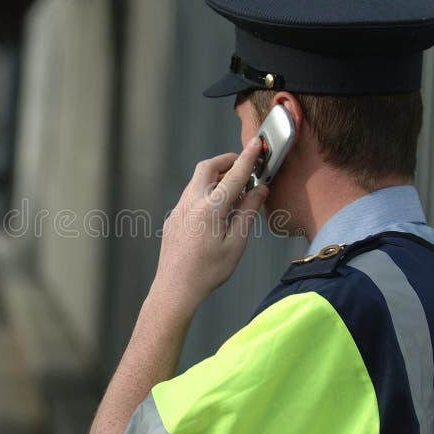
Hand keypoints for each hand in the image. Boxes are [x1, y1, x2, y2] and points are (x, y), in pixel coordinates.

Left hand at [150, 137, 268, 314]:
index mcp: (210, 209)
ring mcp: (179, 209)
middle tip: (245, 166)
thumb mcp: (236, 244)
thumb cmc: (207, 271)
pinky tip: (218, 209)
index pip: (234, 176)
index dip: (248, 158)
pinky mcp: (174, 218)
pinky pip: (191, 195)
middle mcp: (191, 203)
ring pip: (197, 181)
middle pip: (208, 167)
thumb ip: (248, 212)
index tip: (257, 144)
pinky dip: (207, 192)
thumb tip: (260, 190)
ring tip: (235, 191)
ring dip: (216, 177)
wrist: (175, 289)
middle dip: (227, 161)